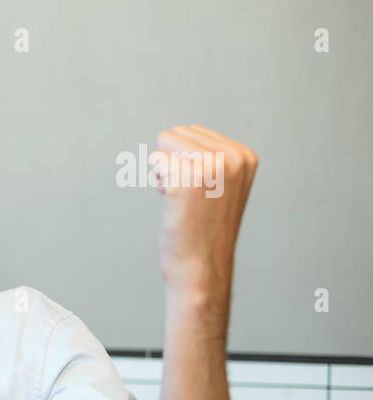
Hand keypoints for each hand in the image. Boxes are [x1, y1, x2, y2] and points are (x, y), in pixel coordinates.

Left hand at [151, 124, 256, 305]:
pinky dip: (158, 182)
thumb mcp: (221, 185)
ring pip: (164, 144)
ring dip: (164, 172)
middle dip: (172, 162)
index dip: (186, 161)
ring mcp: (212, 168)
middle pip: (176, 133)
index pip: (192, 132)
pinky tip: (174, 205)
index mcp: (245, 156)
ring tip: (183, 201)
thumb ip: (212, 156)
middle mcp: (232, 158)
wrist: (201, 268)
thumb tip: (180, 132)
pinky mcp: (187, 180)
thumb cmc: (203, 229)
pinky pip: (154, 161)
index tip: (201, 190)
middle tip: (189, 197)